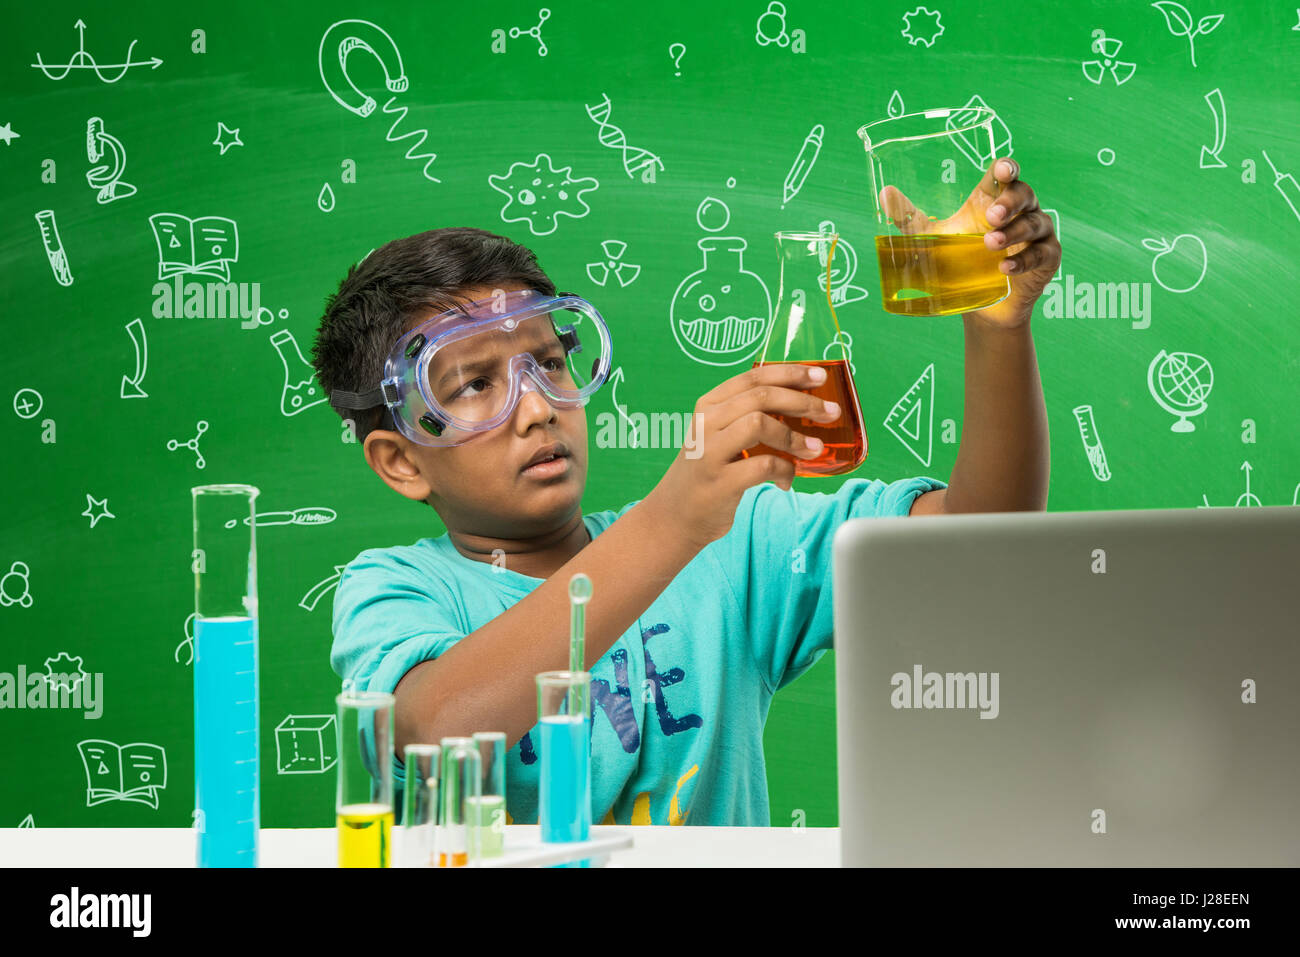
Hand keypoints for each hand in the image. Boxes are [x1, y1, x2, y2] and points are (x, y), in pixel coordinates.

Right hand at [643, 364, 840, 549]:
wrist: (675, 515)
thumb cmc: (709, 472)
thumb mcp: (720, 436)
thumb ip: (749, 418)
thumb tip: (806, 409)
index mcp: (709, 405)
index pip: (753, 376)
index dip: (790, 373)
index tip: (820, 377)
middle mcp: (706, 423)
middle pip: (761, 396)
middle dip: (803, 402)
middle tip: (830, 413)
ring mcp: (709, 452)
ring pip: (760, 424)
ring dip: (795, 436)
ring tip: (815, 449)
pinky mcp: (719, 482)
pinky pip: (763, 466)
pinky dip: (784, 470)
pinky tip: (786, 479)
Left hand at [880, 156, 1060, 328]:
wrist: (980, 309)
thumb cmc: (959, 266)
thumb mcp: (932, 241)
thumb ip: (910, 220)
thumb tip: (885, 193)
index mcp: (992, 200)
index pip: (1005, 174)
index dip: (1006, 168)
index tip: (1001, 171)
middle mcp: (1019, 212)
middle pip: (1023, 194)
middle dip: (1009, 202)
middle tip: (992, 216)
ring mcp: (1037, 234)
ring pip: (1034, 222)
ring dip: (1014, 232)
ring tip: (991, 243)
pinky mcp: (1047, 259)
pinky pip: (1042, 253)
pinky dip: (1024, 260)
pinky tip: (1005, 267)